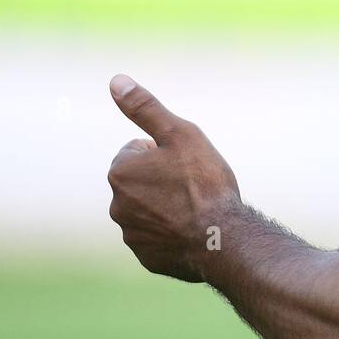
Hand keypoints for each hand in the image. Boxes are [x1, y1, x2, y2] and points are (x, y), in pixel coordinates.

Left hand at [106, 74, 241, 282]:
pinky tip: (195, 230)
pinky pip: (158, 237)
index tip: (187, 164)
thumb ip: (145, 108)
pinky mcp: (146, 257)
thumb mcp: (180, 134)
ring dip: (167, 206)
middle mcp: (117, 205)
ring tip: (197, 210)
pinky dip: (172, 232)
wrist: (221, 238)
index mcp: (121, 172)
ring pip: (149, 210)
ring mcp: (131, 234)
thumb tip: (116, 81)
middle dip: (162, 180)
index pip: (138, 150)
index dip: (166, 153)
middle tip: (194, 186)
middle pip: (142, 181)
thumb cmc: (204, 183)